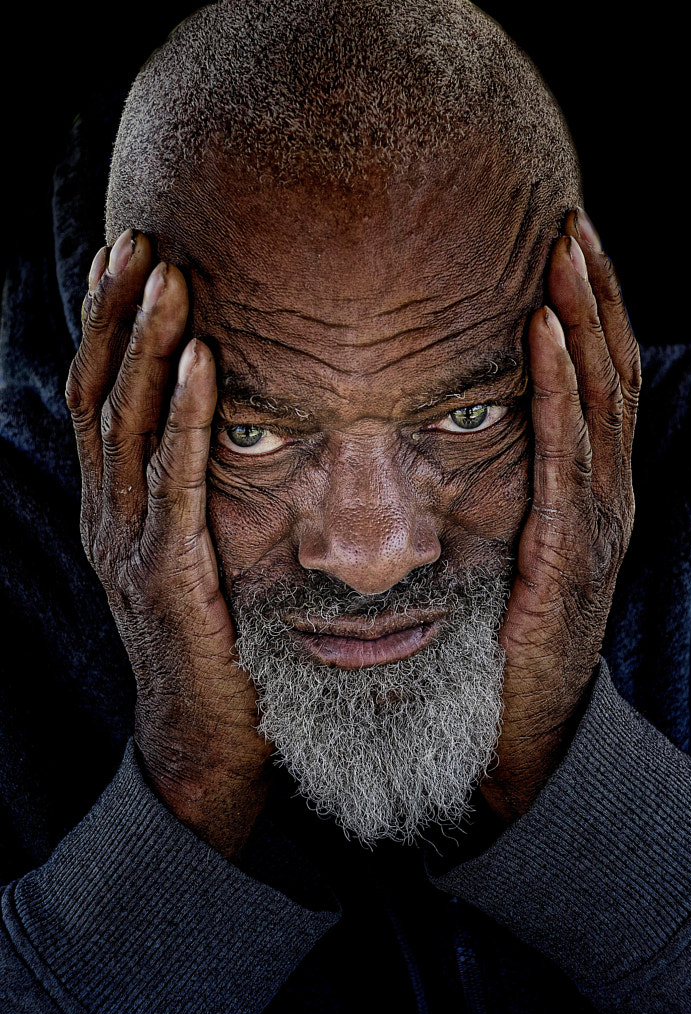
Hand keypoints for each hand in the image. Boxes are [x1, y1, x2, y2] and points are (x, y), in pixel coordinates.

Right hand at [66, 229, 271, 858]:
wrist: (206, 738)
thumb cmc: (214, 642)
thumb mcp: (192, 555)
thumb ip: (194, 495)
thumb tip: (232, 429)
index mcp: (113, 506)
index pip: (100, 397)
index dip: (108, 326)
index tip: (128, 258)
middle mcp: (108, 514)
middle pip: (102, 393)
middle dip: (118, 314)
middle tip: (139, 240)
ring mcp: (129, 543)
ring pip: (129, 424)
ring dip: (146, 345)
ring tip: (166, 274)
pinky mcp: (167, 574)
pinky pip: (176, 480)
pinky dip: (188, 416)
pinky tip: (204, 361)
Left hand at [480, 209, 640, 821]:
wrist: (508, 732)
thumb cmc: (496, 643)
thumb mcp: (500, 555)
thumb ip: (494, 497)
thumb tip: (446, 433)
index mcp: (583, 494)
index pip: (594, 386)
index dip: (590, 317)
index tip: (564, 251)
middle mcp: (601, 498)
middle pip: (608, 376)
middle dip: (595, 297)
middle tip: (572, 224)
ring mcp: (594, 522)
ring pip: (599, 400)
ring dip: (585, 319)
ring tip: (567, 250)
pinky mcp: (568, 550)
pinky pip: (566, 451)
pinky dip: (558, 386)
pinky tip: (543, 330)